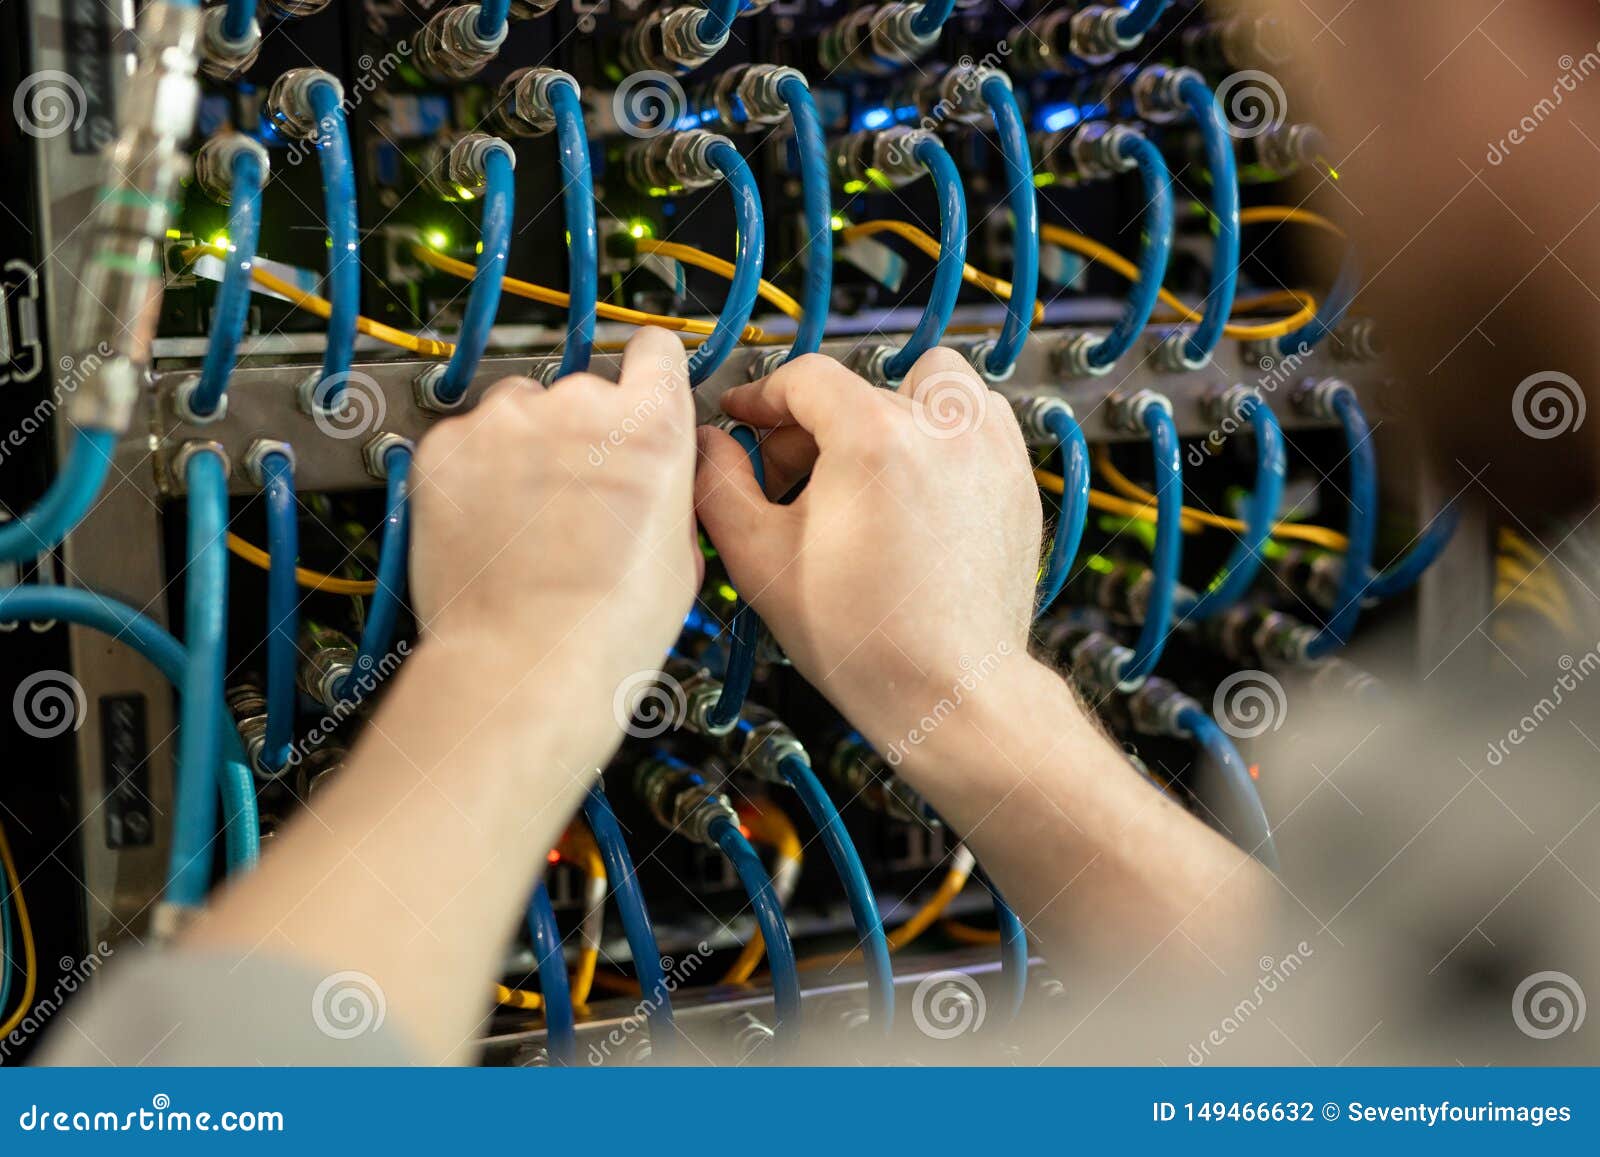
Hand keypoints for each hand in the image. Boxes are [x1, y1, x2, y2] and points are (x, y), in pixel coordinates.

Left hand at [410, 327, 699, 745]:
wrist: (527, 662)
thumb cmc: (608, 626)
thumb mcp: (681, 553)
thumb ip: (667, 490)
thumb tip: (653, 482)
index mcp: (651, 424)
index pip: (654, 351)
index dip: (646, 374)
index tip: (635, 387)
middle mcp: (578, 405)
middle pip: (582, 391)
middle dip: (580, 433)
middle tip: (576, 498)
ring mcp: (505, 422)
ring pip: (519, 412)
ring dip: (524, 449)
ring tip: (527, 519)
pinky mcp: (445, 447)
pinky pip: (465, 442)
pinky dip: (473, 473)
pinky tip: (490, 527)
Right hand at [694, 348, 1044, 753]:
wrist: (952, 692)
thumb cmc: (861, 638)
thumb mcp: (760, 558)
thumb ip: (718, 483)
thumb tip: (709, 442)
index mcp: (875, 435)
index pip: (806, 377)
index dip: (762, 397)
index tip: (743, 419)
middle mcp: (943, 426)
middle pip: (861, 387)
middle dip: (818, 424)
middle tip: (792, 482)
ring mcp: (991, 449)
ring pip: (935, 386)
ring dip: (893, 411)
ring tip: (864, 474)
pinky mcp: (1017, 479)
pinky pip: (977, 422)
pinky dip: (942, 437)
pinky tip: (912, 492)